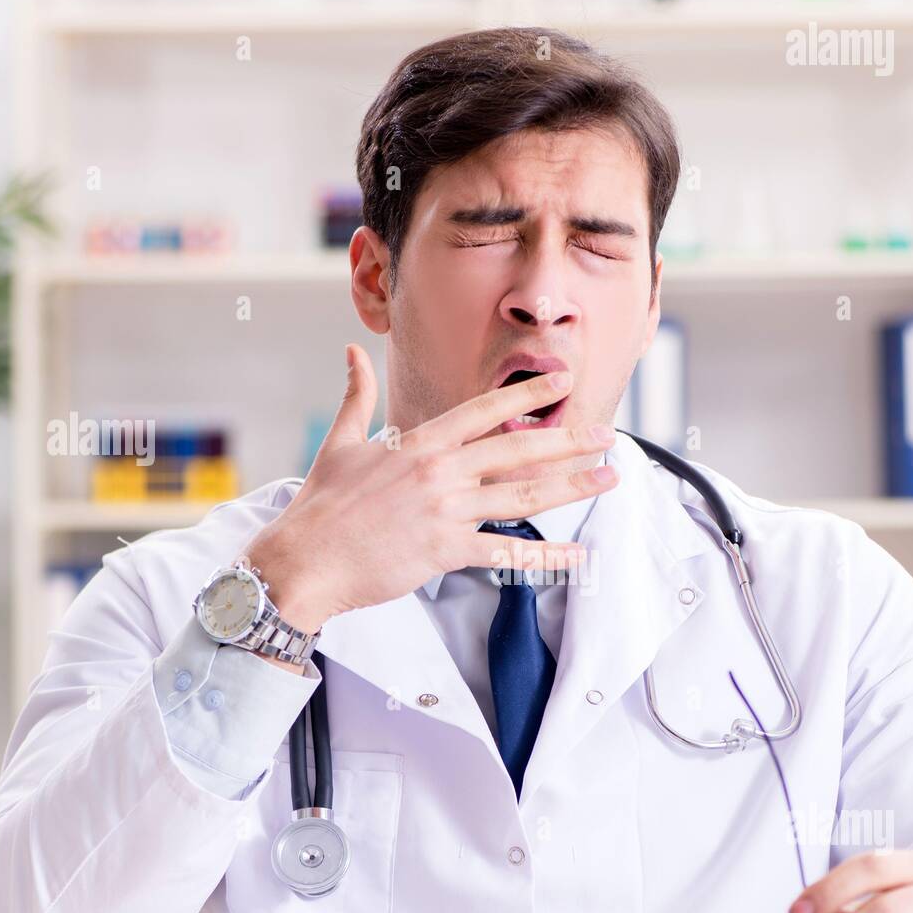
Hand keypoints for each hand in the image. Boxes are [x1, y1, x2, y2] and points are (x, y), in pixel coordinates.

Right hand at [242, 344, 618, 629]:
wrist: (303, 560)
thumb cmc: (320, 506)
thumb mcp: (340, 443)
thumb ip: (356, 396)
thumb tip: (351, 352)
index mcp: (419, 442)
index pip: (485, 411)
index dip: (528, 395)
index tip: (563, 384)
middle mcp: (440, 472)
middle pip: (518, 450)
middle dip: (569, 441)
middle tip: (608, 435)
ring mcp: (446, 512)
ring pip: (522, 497)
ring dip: (571, 488)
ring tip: (608, 479)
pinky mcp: (445, 552)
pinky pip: (506, 554)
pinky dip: (544, 555)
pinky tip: (575, 555)